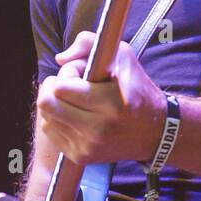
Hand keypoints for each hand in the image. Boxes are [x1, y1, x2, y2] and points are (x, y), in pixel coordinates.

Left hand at [36, 30, 166, 165]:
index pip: (61, 87)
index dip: (68, 73)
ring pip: (46, 118)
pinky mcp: (81, 157)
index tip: (83, 73)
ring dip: (55, 105)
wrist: (155, 131)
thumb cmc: (137, 88)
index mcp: (109, 104)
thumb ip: (88, 43)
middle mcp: (97, 129)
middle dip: (55, 88)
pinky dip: (57, 120)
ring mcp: (87, 146)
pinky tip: (74, 115)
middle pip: (47, 104)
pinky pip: (51, 132)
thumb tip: (60, 59)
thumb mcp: (122, 55)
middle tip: (71, 86)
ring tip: (74, 101)